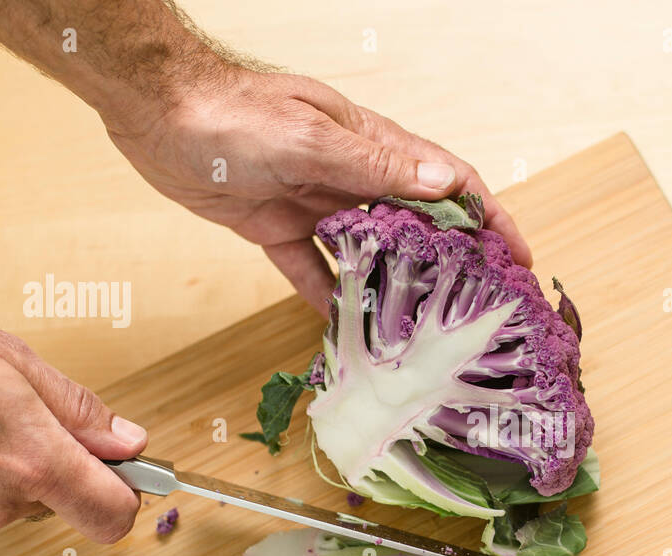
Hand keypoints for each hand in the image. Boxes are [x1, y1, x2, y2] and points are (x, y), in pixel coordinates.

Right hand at [0, 300, 147, 541]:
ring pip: (19, 499)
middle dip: (61, 461)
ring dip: (14, 464)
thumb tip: (127, 439)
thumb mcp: (11, 359)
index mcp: (33, 463)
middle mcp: (0, 504)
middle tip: (29, 412)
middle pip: (65, 499)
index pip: (113, 516)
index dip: (126, 491)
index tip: (125, 467)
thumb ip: (79, 409)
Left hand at [102, 67, 532, 312]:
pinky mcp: (276, 226)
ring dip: (396, 285)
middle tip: (479, 308)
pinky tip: (346, 329)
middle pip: (416, 222)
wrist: (153, 108)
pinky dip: (331, 297)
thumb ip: (376, 165)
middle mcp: (350, 174)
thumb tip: (446, 183)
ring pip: (370, 251)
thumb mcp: (309, 139)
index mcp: (370, 144)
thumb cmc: (231, 111)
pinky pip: (313, 269)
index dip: (488, 217)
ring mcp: (315, 201)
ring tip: (422, 330)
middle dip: (452, 260)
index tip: (518, 257)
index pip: (448, 180)